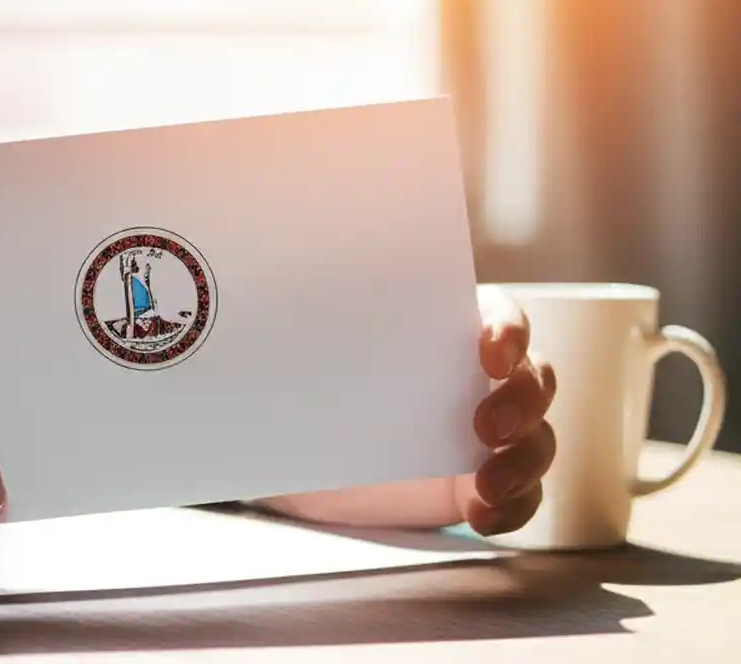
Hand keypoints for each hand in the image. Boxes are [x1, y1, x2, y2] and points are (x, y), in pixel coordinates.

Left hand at [254, 285, 556, 535]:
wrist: (305, 470)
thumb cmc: (317, 404)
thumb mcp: (317, 372)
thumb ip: (329, 348)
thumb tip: (295, 328)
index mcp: (449, 334)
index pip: (502, 317)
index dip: (508, 331)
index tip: (490, 354)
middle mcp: (482, 379)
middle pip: (535, 379)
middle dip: (522, 401)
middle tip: (487, 427)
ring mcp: (490, 435)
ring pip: (538, 438)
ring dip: (524, 462)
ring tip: (487, 487)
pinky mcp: (482, 482)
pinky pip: (523, 496)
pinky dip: (513, 507)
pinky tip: (484, 515)